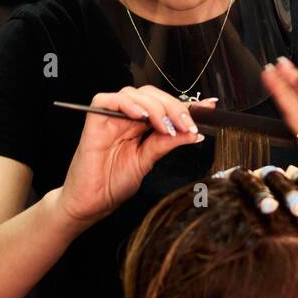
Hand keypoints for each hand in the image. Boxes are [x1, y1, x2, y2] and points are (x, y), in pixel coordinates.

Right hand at [58, 87, 214, 225]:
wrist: (89, 204)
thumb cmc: (112, 184)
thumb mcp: (147, 162)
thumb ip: (166, 144)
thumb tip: (193, 134)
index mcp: (140, 125)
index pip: (165, 107)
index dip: (187, 104)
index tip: (208, 107)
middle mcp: (126, 117)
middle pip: (152, 95)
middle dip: (173, 107)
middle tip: (187, 124)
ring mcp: (110, 117)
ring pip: (135, 94)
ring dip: (155, 106)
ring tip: (166, 126)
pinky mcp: (94, 120)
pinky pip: (108, 99)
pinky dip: (127, 104)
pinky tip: (141, 117)